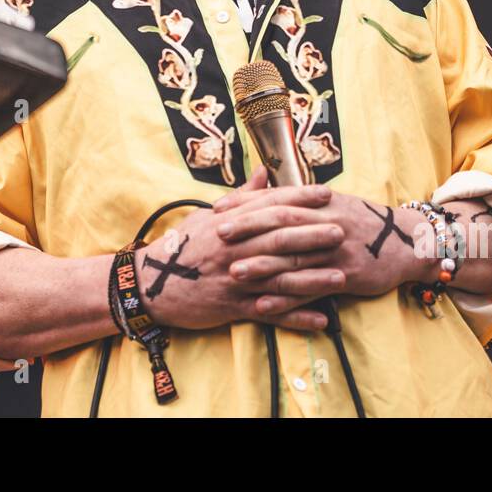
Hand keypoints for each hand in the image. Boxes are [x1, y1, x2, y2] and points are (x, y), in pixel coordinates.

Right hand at [136, 165, 347, 333]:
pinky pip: (269, 313)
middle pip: (278, 240)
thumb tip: (265, 171)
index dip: (298, 199)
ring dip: (312, 279)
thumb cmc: (182, 246)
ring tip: (341, 277)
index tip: (326, 194)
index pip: (269, 206)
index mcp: (229, 223)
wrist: (150, 284)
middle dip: (312, 236)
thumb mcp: (207, 216)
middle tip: (342, 231)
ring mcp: (234, 279)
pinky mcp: (232, 307)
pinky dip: (296, 318)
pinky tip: (321, 320)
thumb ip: (242, 196)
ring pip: (278, 278)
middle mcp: (233, 249)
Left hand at [212, 180, 434, 297]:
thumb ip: (298, 200)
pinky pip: (312, 288)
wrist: (406, 242)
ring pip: (294, 257)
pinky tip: (263, 305)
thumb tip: (260, 187)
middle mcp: (327, 221)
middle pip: (282, 223)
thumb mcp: (332, 204)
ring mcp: (337, 249)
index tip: (217, 207)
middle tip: (218, 235)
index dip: (246, 202)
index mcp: (320, 201)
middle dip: (248, 228)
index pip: (277, 197)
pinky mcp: (347, 275)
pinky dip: (287, 299)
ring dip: (262, 265)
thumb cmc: (361, 222)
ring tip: (233, 273)